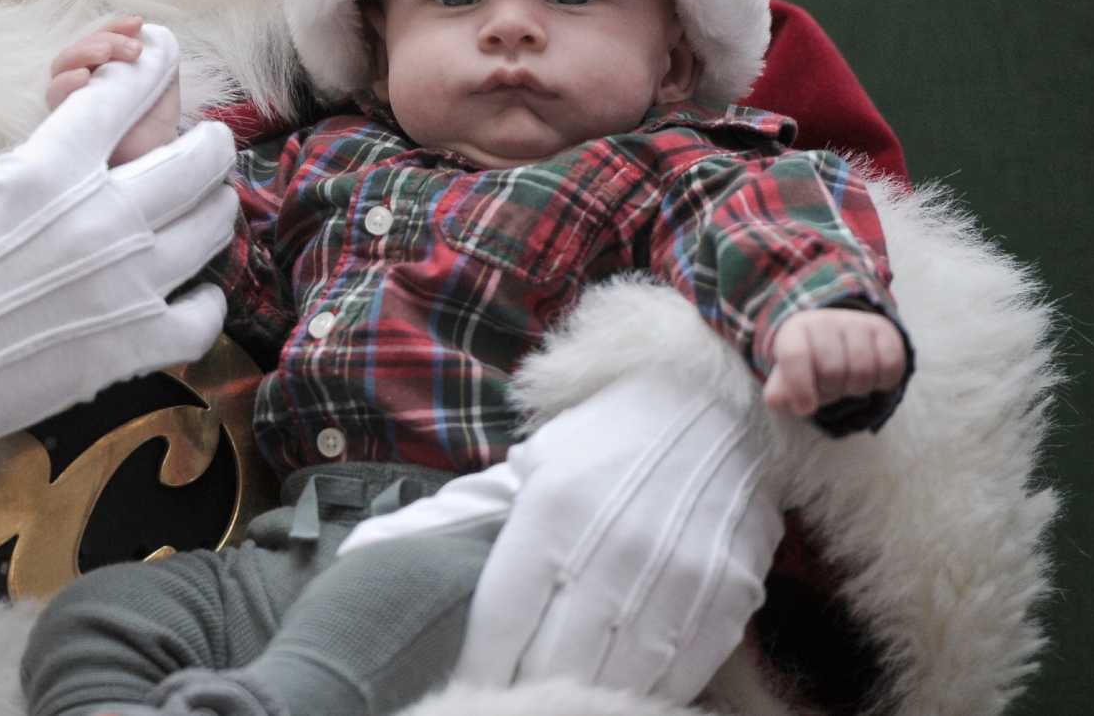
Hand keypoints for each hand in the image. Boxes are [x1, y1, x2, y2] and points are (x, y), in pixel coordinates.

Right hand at [0, 22, 233, 485]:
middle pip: (196, 160)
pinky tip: (193, 292)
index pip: (127, 92)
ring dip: (215, 207)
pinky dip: (205, 298)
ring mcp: (126, 286)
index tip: (162, 49)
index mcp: (50, 167)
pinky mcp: (129, 350)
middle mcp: (103, 218)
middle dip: (209, 142)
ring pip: (210, 229)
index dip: (153, 63)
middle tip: (209, 140)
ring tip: (210, 202)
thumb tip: (19, 151)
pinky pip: (202, 316)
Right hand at [48, 14, 180, 164]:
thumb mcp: (164, 87)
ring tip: (105, 53)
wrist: (153, 161)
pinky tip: (83, 77)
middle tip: (131, 48)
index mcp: (105, 67)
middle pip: (80, 48)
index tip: (137, 23)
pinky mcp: (62, 119)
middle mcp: (83, 80)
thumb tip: (156, 36)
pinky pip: (54, 96)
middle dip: (104, 39)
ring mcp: (70, 99)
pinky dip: (65, 82)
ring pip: (61, 66)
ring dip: (82, 52)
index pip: (101, 38)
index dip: (115, 26)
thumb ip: (161, 61)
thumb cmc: (154, 125)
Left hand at [339, 370, 780, 701]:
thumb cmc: (606, 440)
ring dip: (582, 701)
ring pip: (618, 680)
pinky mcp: (726, 599)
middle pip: (555, 661)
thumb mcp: (532, 463)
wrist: (715, 407)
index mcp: (553, 510)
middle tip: (501, 708)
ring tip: (554, 706)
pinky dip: (643, 695)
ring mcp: (677, 577)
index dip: (480, 670)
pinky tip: (616, 699)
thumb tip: (367, 552)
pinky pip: (677, 676)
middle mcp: (614, 547)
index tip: (463, 692)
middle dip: (523, 692)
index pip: (503, 619)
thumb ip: (468, 518)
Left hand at [762, 308, 906, 416]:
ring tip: (848, 382)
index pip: (794, 355)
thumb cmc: (811, 361)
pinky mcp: (883, 329)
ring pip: (862, 372)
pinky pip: (890, 367)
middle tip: (829, 387)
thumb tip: (777, 400)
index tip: (805, 408)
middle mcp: (825, 320)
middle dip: (832, 390)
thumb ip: (780, 391)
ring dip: (857, 389)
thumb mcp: (789, 375)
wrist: (838, 335)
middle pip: (833, 371)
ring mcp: (856, 322)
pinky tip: (871, 377)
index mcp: (794, 330)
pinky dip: (882, 383)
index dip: (799, 386)